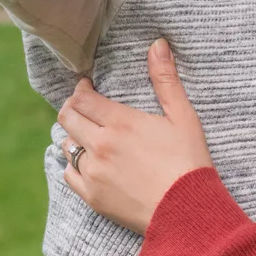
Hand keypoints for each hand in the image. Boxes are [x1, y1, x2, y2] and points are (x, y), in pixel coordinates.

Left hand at [59, 39, 213, 233]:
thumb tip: (157, 43)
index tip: (87, 87)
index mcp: (119, 122)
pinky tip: (88, 163)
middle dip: (73, 108)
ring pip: (67, 145)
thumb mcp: (183, 116)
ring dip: (74, 136)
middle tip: (84, 107)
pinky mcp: (92, 197)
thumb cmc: (189, 161)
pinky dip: (74, 165)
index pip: (82, 98)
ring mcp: (93, 172)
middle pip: (67, 118)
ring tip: (88, 135)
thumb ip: (165, 79)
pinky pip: (69, 174)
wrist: (187, 212)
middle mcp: (100, 145)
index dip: (81, 89)